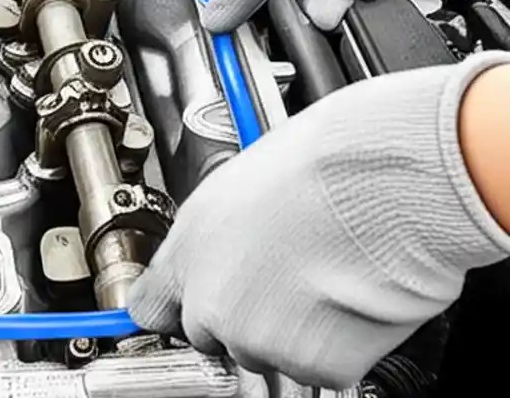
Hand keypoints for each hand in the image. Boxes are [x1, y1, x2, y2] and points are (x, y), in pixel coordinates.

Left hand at [128, 53, 509, 388]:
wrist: (382, 183)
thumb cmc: (321, 166)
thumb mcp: (236, 184)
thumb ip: (215, 236)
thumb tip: (220, 252)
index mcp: (186, 253)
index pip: (150, 309)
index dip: (179, 309)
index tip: (187, 310)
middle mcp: (211, 304)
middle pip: (212, 335)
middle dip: (244, 314)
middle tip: (288, 275)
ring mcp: (257, 341)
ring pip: (266, 352)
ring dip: (293, 327)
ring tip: (325, 271)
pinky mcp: (311, 365)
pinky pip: (319, 366)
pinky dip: (339, 343)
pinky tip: (349, 294)